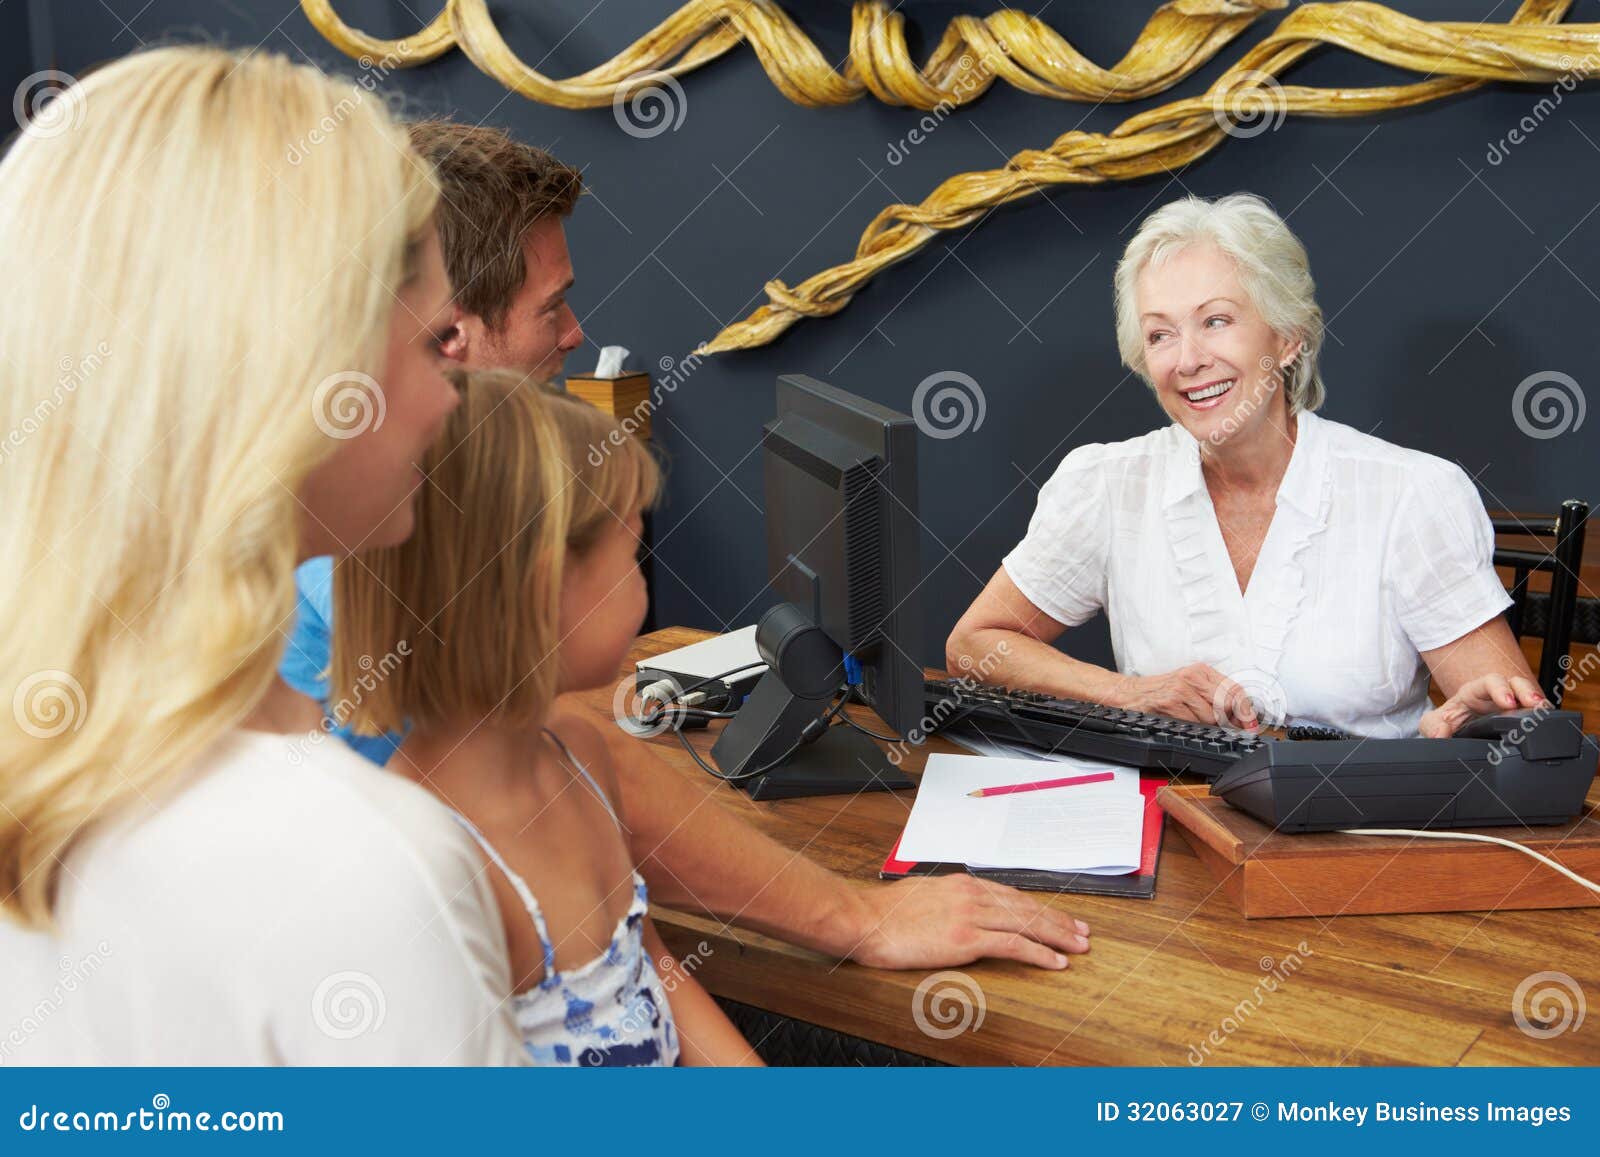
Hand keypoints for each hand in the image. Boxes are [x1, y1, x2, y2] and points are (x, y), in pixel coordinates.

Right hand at [846, 876, 1089, 970]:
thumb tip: (956, 911)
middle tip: (1082, 932)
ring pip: (1026, 923)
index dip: (1039, 907)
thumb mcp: (923, 895)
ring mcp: (971, 915)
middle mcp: (972, 895)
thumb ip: (946, 901)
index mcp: (962, 884)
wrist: (865, 919)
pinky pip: (1013, 945)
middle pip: (1026, 907)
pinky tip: (1055, 961)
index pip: (1012, 895)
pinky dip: (1039, 953)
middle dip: (1058, 920)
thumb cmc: (885, 913)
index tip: (1058, 916)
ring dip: (1057, 935)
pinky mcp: (966, 938)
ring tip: (1078, 946)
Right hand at [1111, 663, 1259, 729]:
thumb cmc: (1159, 692)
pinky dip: (1192, 726)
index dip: (1246, 710)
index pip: (1235, 689)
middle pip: (1228, 703)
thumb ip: (1213, 697)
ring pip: (1212, 716)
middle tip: (1230, 728)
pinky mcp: (1170, 702)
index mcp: (1200, 671)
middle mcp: (1192, 677)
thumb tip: (1240, 716)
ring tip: (1192, 719)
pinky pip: (1194, 722)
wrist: (1128, 693)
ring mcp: (1181, 689)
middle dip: (1231, 720)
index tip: (1251, 724)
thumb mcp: (1188, 686)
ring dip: (1207, 725)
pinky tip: (1181, 720)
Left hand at [1419, 673, 1546, 737]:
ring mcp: (1513, 706)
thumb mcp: (1433, 723)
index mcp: (1475, 692)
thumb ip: (1431, 726)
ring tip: (1545, 712)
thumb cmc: (1448, 722)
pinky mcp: (1522, 720)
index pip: (1490, 682)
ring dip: (1539, 704)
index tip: (1508, 702)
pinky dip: (1543, 719)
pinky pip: (1536, 715)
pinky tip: (1548, 725)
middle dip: (1526, 691)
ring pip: (1530, 698)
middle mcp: (1497, 696)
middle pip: (1516, 684)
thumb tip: (1440, 734)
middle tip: (1534, 704)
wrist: (1457, 734)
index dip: (1500, 689)